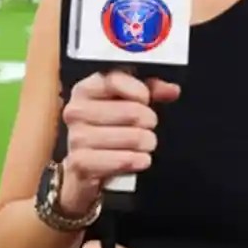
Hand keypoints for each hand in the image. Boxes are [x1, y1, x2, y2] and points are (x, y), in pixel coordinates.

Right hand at [59, 70, 181, 214]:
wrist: (83, 167)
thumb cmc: (105, 130)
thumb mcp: (125, 103)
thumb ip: (148, 90)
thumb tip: (171, 90)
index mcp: (85, 89)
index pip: (115, 79)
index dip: (140, 90)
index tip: (146, 99)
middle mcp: (76, 111)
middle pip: (131, 111)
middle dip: (149, 121)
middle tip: (147, 127)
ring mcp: (77, 137)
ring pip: (133, 137)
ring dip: (146, 143)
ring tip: (143, 144)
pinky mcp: (81, 162)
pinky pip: (124, 160)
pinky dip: (138, 161)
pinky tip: (138, 159)